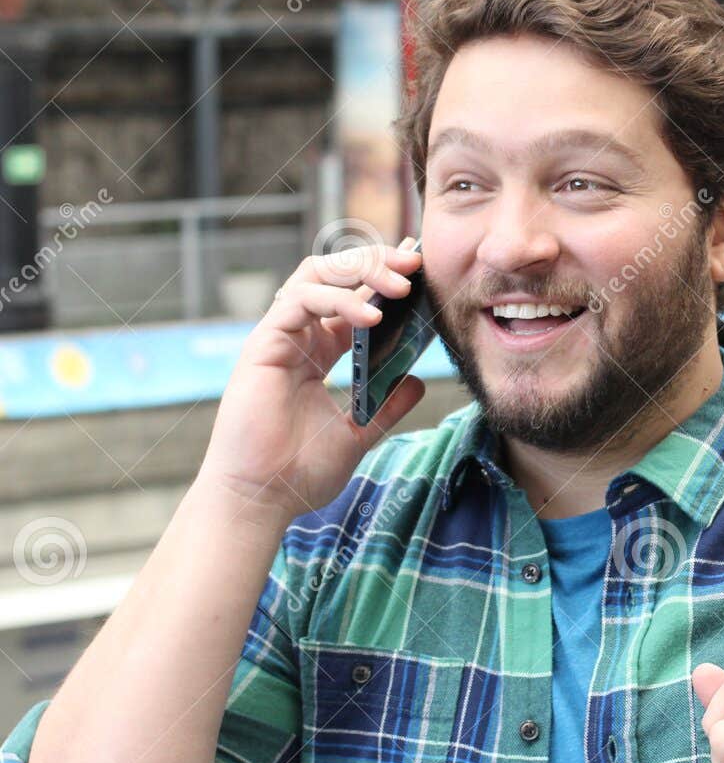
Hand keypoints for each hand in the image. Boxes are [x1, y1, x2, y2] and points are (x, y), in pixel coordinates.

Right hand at [198, 237, 427, 522]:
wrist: (263, 499)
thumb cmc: (300, 471)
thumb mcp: (358, 433)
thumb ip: (387, 405)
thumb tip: (418, 380)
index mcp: (318, 353)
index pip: (353, 300)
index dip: (384, 282)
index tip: (422, 274)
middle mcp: (298, 339)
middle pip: (334, 275)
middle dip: (375, 262)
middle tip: (416, 262)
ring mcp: (279, 339)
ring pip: (315, 276)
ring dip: (360, 271)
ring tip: (401, 284)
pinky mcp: (263, 346)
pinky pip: (299, 302)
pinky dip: (338, 301)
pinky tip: (372, 316)